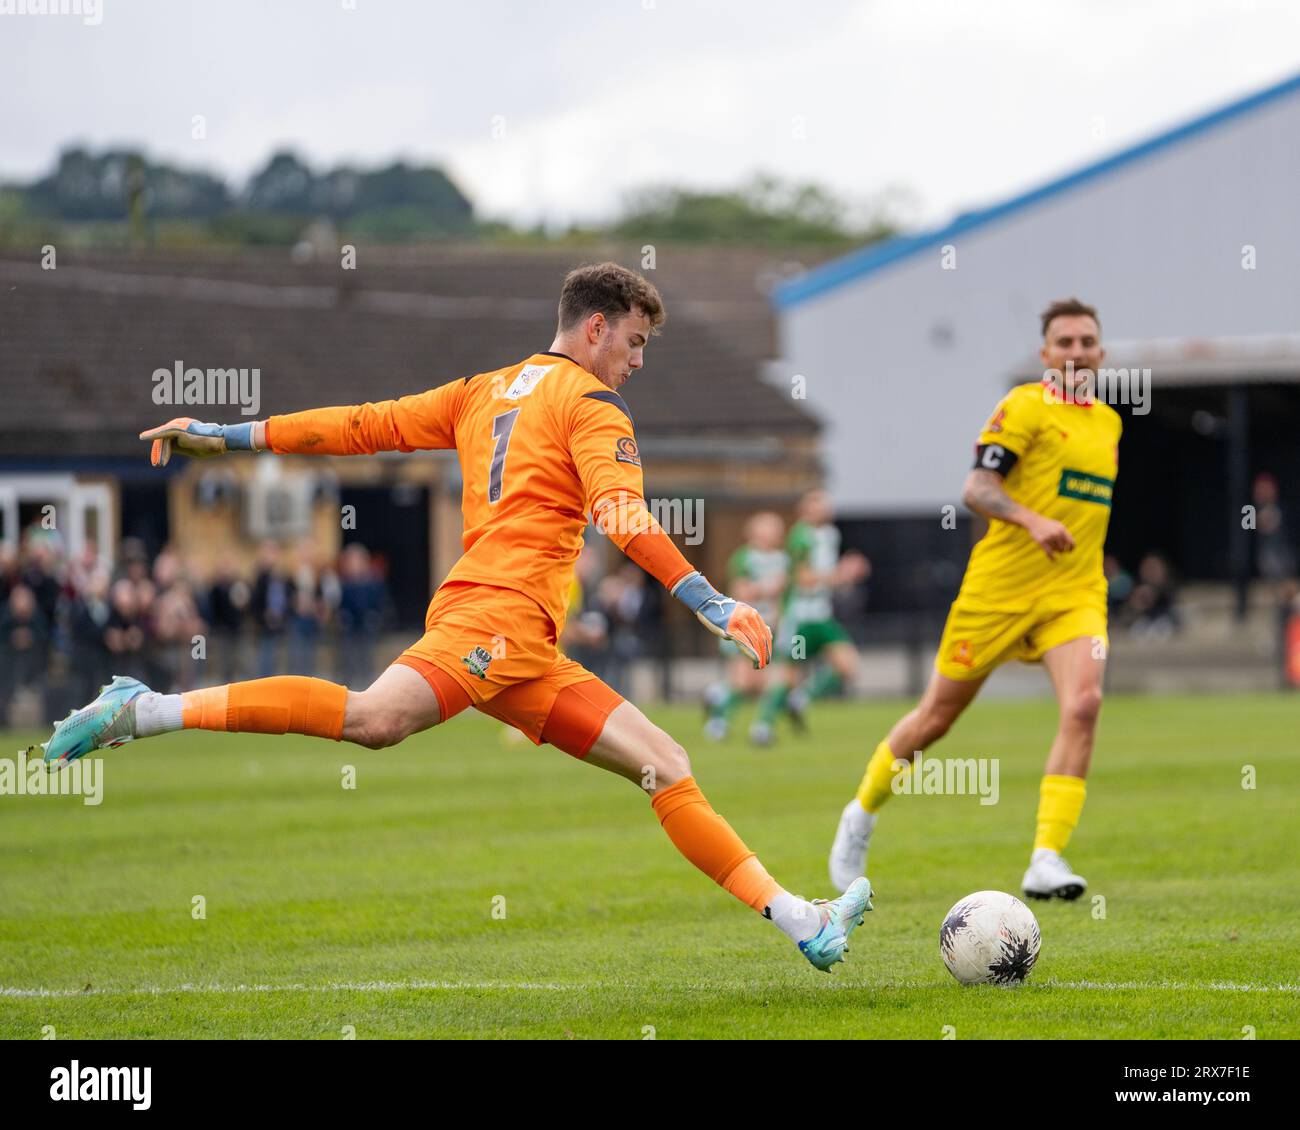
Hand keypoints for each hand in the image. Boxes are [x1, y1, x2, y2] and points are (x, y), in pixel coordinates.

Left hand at [138, 418, 255, 465]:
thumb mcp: (192, 448)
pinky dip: (151, 435)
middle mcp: (178, 423)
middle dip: (159, 452)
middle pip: (162, 439)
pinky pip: (161, 433)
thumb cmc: (210, 445)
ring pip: (162, 440)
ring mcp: (177, 425)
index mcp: (182, 427)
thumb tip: (168, 452)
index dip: (162, 451)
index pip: (167, 438)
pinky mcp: (176, 429)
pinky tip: (143, 437)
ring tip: (159, 464)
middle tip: (156, 464)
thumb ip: (179, 447)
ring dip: (160, 453)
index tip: (159, 462)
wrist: (220, 441)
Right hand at [696, 597, 773, 668]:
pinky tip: (754, 660)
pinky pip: (744, 642)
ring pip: (754, 641)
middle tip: (764, 665)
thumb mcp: (743, 614)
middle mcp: (749, 616)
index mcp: (753, 614)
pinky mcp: (730, 628)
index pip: (765, 633)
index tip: (767, 658)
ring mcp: (740, 622)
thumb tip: (769, 635)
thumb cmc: (724, 612)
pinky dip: (751, 652)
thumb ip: (754, 624)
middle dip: (764, 654)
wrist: (708, 603)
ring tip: (758, 666)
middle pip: (761, 638)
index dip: (768, 648)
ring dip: (758, 656)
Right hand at [1026, 514, 1074, 559]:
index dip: (1071, 548)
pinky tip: (1054, 560)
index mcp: (1062, 530)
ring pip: (1056, 550)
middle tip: (1059, 550)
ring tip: (1051, 547)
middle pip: (1063, 548)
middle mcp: (1056, 534)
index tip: (1069, 551)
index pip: (1071, 542)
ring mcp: (1049, 537)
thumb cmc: (1047, 525)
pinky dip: (1052, 558)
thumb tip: (1072, 545)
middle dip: (1061, 550)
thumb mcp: (1058, 526)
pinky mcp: (1042, 541)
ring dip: (1055, 551)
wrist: (1034, 522)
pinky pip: (1049, 553)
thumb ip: (1065, 534)